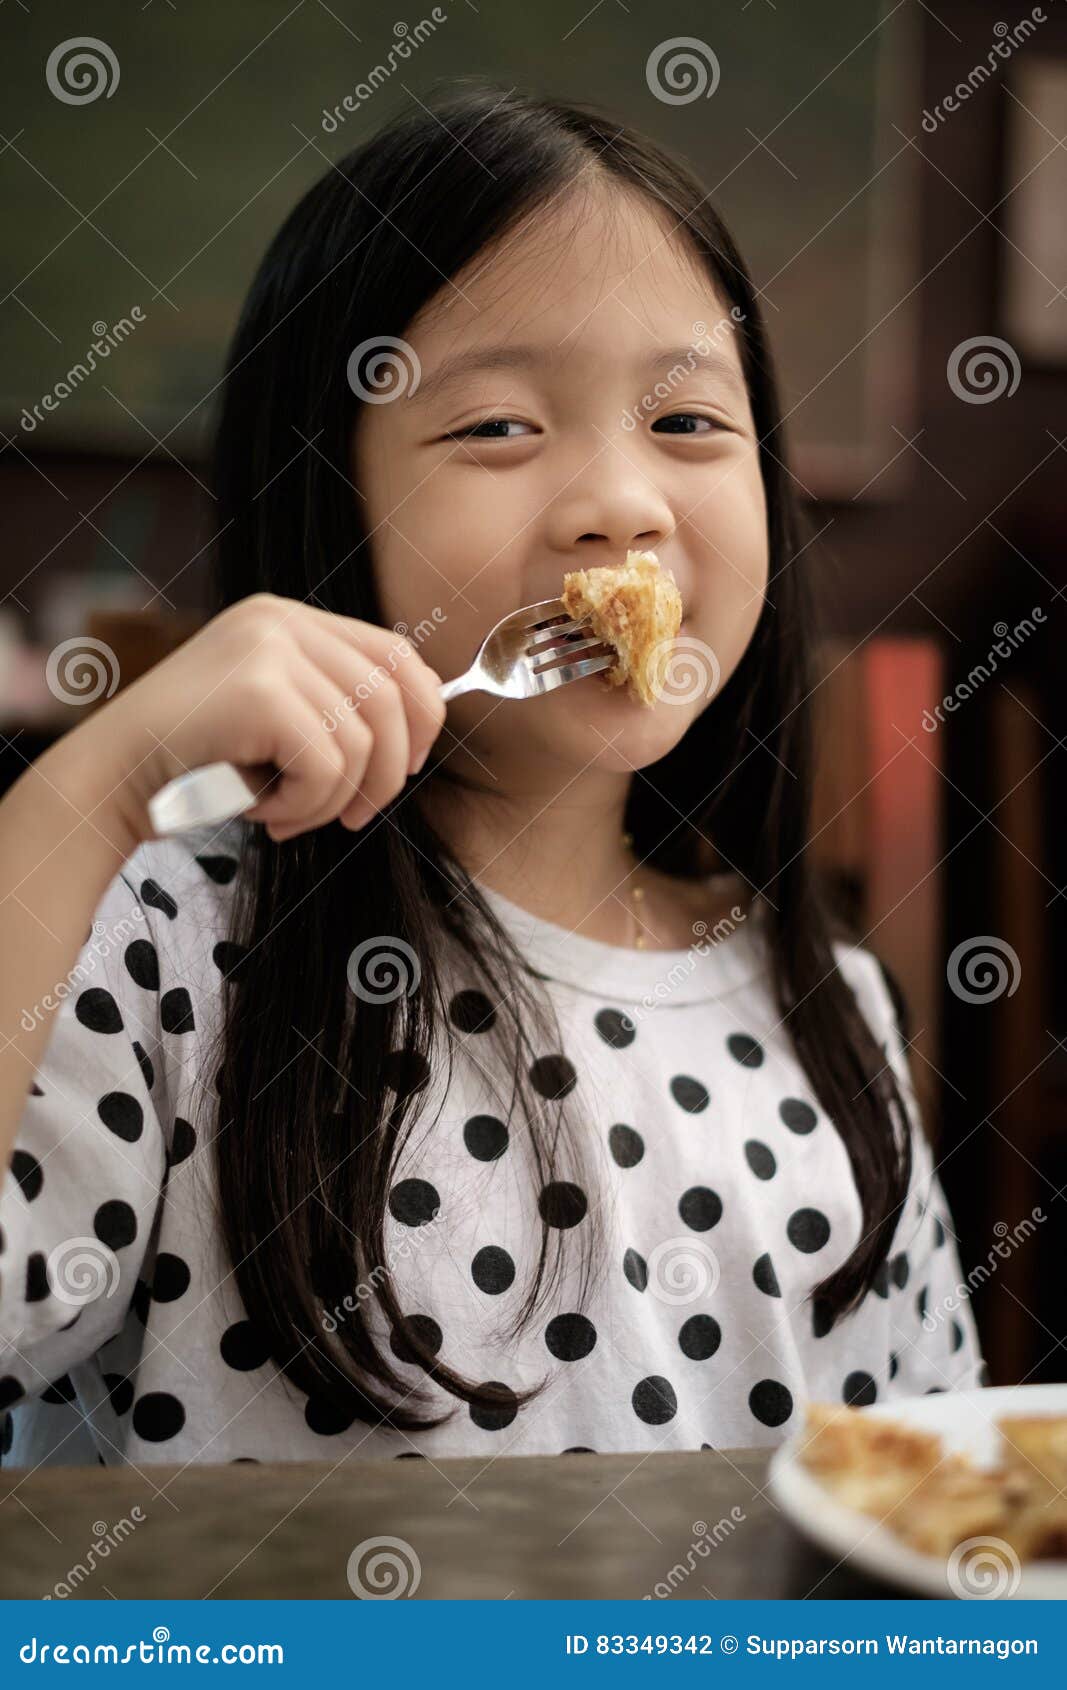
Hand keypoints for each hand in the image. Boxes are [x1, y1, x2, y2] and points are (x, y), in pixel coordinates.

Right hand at [61, 594, 446, 845]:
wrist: (113, 780)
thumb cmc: (197, 765)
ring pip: (364, 741)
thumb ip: (334, 707)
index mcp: (289, 619)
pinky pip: (329, 766)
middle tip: (353, 818)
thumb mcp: (276, 720)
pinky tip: (261, 811)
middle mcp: (281, 620)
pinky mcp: (260, 690)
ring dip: (332, 800)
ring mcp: (269, 649)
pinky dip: (305, 806)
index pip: (396, 654)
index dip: (422, 717)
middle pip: (394, 695)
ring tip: (287, 816)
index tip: (405, 770)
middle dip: (389, 773)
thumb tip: (423, 731)